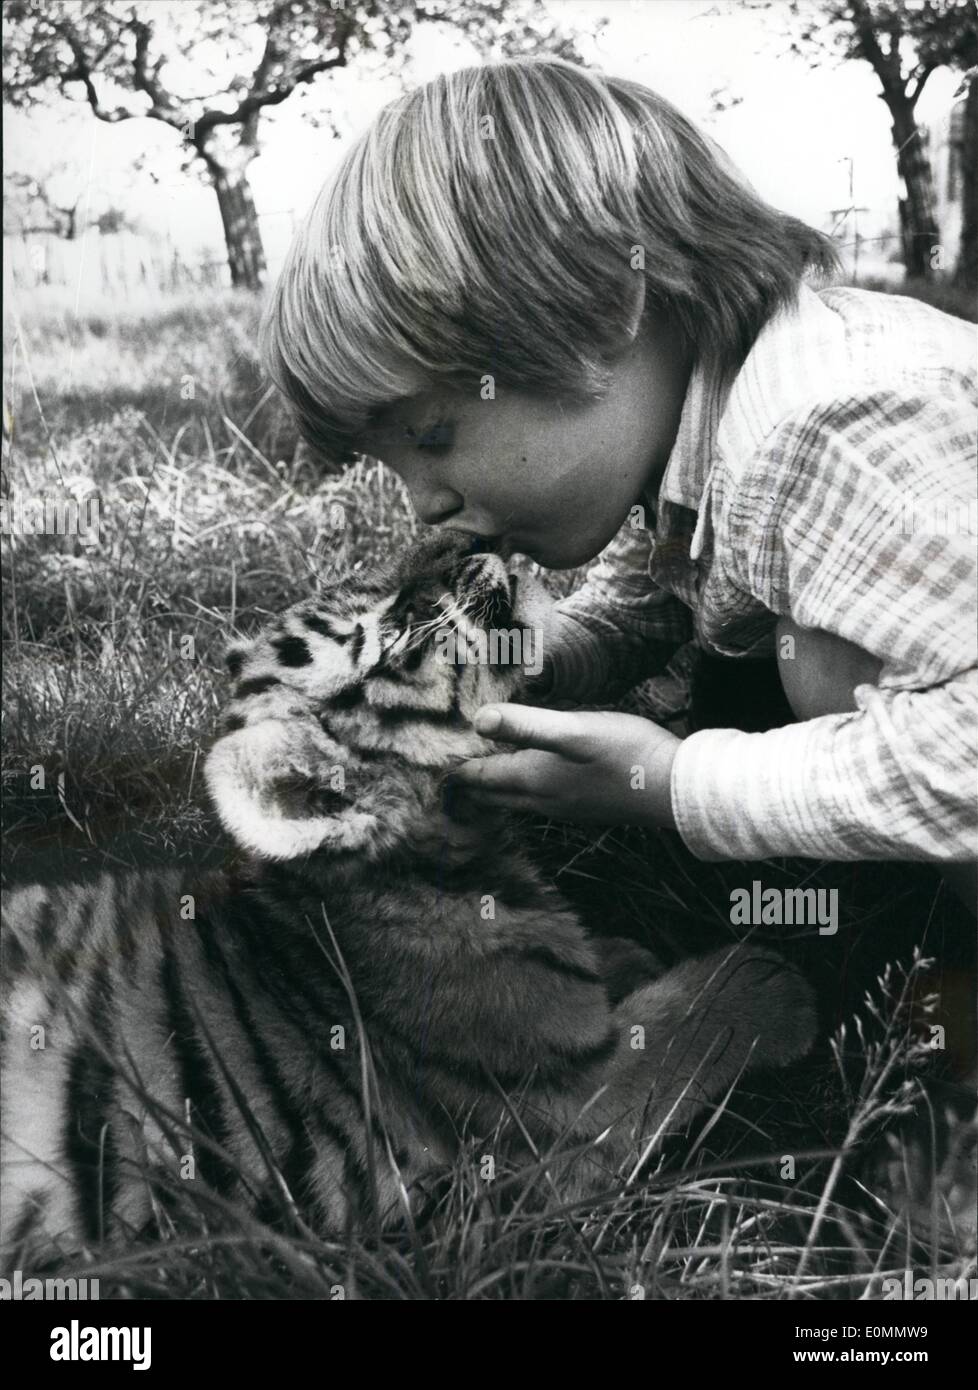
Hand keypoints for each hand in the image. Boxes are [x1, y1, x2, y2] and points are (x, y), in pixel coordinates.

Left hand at [448, 705, 680, 828]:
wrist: (676, 790)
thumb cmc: (626, 754)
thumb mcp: (575, 730)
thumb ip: (527, 725)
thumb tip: (478, 720)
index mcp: (533, 780)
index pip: (479, 777)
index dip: (453, 768)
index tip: (427, 760)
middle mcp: (543, 800)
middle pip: (491, 795)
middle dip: (466, 784)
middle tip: (442, 772)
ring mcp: (564, 808)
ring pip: (512, 801)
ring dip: (490, 789)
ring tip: (474, 776)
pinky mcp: (583, 807)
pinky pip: (535, 802)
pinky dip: (517, 791)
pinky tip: (526, 779)